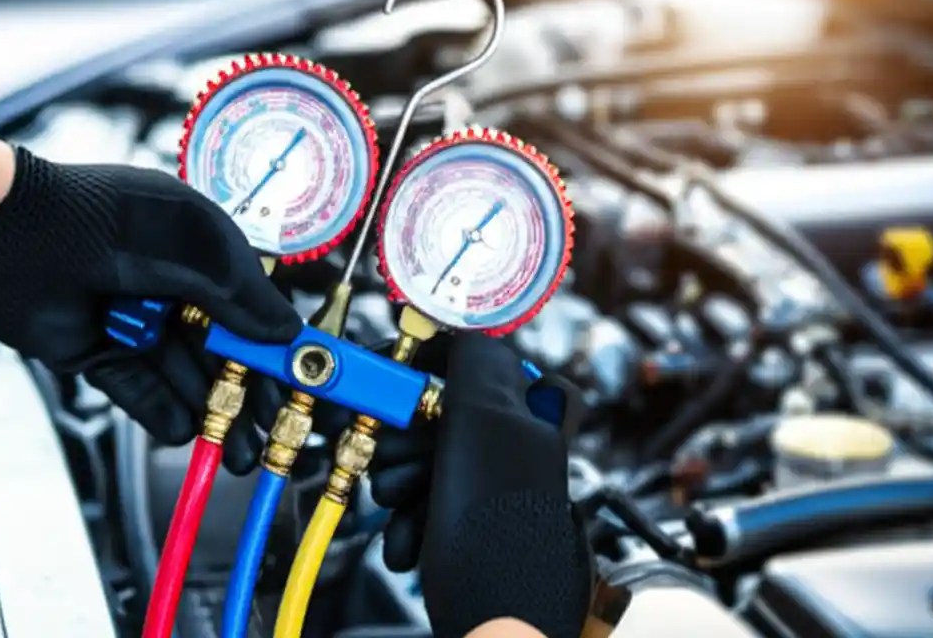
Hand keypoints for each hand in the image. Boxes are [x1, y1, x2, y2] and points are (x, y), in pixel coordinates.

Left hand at [0, 147, 301, 472]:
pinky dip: (161, 412)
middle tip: (271, 432)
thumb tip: (288, 335)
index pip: (252, 311)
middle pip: (221, 353)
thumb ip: (246, 295)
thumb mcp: (202, 247)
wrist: (20, 230)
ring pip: (183, 377)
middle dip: (249, 395)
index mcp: (204, 254)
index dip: (276, 349)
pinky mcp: (96, 351)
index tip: (302, 382)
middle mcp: (172, 289)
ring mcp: (135, 322)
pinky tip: (186, 433)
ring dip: (212, 413)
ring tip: (237, 451)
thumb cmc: (116, 218)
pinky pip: (136, 389)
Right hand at [369, 333, 590, 637]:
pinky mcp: (475, 533)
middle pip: (445, 418)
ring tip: (401, 508)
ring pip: (429, 466)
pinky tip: (408, 541)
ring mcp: (498, 495)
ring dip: (401, 486)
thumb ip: (480, 363)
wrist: (495, 626)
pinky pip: (429, 510)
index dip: (437, 369)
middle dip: (408, 441)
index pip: (484, 364)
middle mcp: (521, 452)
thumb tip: (468, 325)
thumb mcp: (485, 423)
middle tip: (398, 460)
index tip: (403, 376)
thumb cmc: (497, 534)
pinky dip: (410, 524)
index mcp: (535, 415)